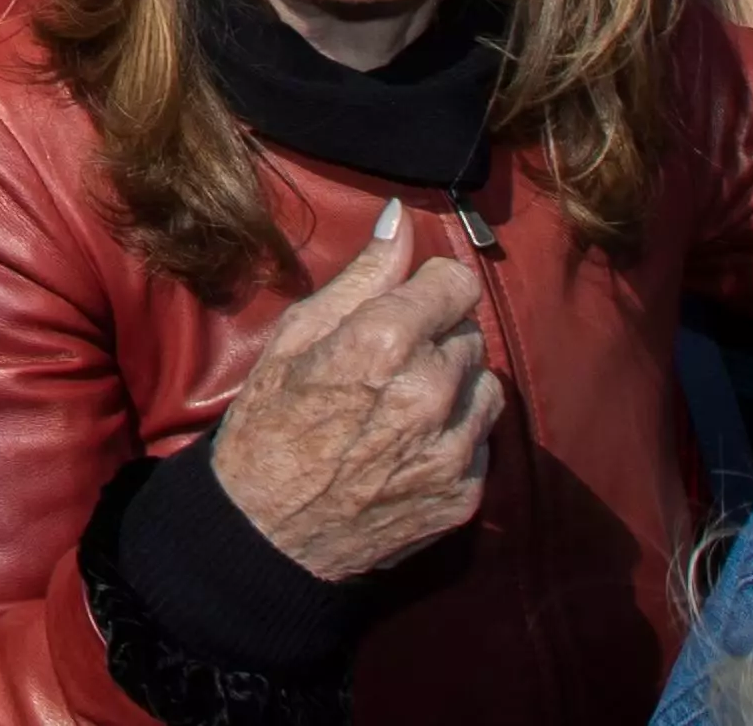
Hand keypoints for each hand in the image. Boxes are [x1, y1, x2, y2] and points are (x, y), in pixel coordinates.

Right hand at [208, 201, 501, 581]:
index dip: (429, 288)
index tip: (408, 303)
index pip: (456, 283)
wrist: (266, 534)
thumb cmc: (267, 425)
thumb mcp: (295, 337)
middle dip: (437, 338)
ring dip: (456, 386)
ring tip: (406, 404)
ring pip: (487, 386)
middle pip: (472, 332)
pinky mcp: (464, 494)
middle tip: (391, 363)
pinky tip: (410, 447)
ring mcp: (452, 448)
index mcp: (384, 342)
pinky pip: (482, 442)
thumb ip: (360, 277)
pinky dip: (456, 437)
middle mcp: (430, 392)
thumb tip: (399, 218)